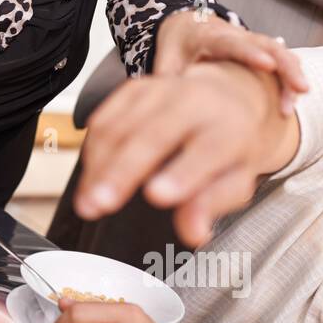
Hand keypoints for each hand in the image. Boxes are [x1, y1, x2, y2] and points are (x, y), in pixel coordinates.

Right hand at [74, 60, 282, 245]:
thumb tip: (194, 232)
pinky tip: (91, 178)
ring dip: (98, 167)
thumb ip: (213, 204)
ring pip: (119, 128)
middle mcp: (193, 101)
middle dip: (123, 171)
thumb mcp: (235, 180)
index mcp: (227, 127)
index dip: (183, 174)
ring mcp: (159, 91)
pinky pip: (103, 120)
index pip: (208, 150)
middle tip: (102, 204)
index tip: (159, 196)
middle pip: (153, 135)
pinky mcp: (132, 90)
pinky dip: (92, 152)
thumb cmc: (227, 147)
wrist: (222, 100)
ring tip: (88, 202)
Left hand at [153, 9, 307, 112]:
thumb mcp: (166, 60)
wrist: (186, 26)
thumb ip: (169, 81)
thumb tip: (165, 109)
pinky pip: (280, 62)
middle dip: (286, 65)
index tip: (266, 65)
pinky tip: (291, 102)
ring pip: (280, 53)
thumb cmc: (176, 47)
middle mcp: (238, 35)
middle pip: (268, 45)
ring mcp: (252, 42)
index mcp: (210, 36)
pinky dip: (287, 80)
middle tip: (302, 88)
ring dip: (291, 76)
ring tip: (293, 104)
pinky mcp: (261, 51)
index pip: (233, 43)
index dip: (250, 53)